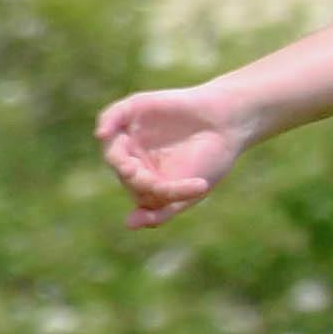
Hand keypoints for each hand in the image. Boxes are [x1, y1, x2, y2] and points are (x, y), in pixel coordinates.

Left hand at [96, 84, 252, 228]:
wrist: (228, 121)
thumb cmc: (212, 158)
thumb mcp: (191, 192)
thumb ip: (160, 212)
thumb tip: (129, 224)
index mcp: (147, 179)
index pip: (139, 192)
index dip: (152, 194)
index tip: (178, 190)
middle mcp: (134, 157)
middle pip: (123, 173)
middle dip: (136, 180)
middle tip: (151, 181)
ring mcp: (130, 133)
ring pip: (113, 151)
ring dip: (120, 161)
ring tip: (133, 169)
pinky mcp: (132, 109)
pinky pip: (110, 117)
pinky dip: (106, 124)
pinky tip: (104, 135)